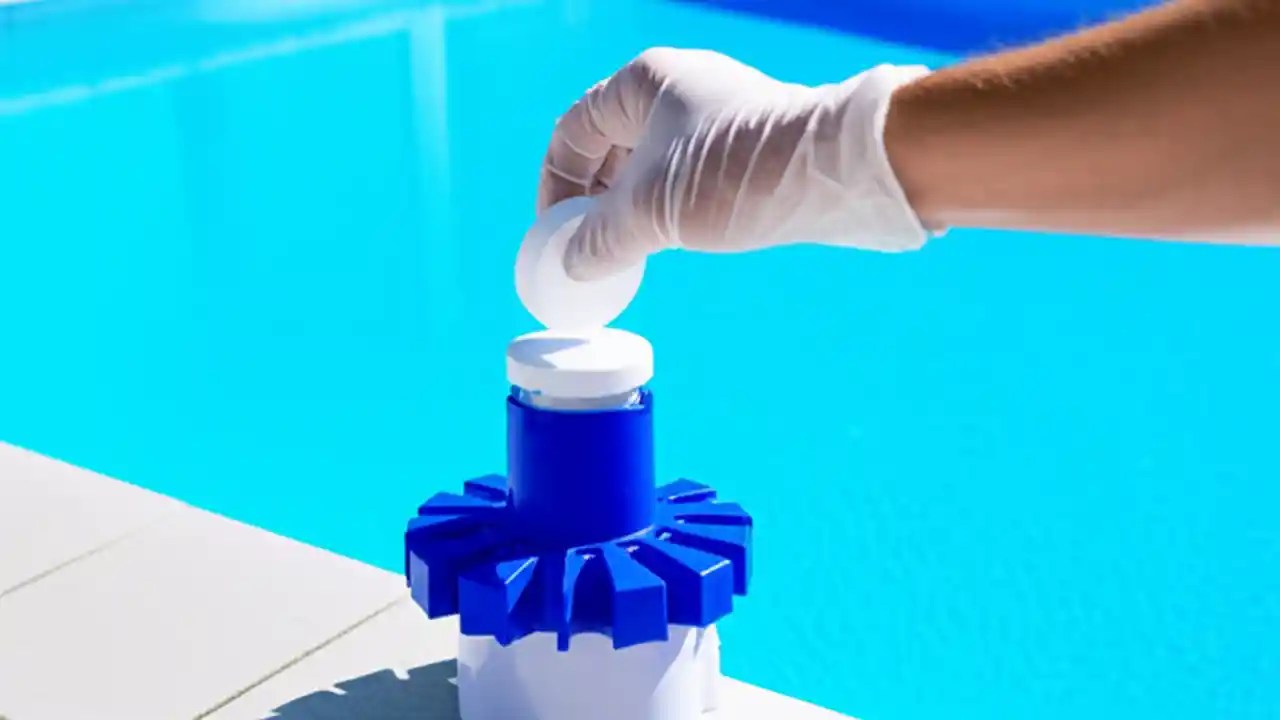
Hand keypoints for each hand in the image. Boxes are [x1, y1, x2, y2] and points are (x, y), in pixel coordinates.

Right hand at [537, 48, 934, 280]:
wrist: (836, 172)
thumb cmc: (735, 173)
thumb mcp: (649, 210)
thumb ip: (599, 239)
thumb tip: (572, 267)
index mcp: (642, 82)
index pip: (572, 130)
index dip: (555, 184)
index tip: (554, 232)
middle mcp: (678, 89)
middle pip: (610, 145)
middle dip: (591, 198)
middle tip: (584, 246)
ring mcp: (715, 116)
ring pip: (650, 163)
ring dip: (629, 208)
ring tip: (623, 252)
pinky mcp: (745, 146)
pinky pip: (685, 174)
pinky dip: (665, 207)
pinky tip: (667, 242)